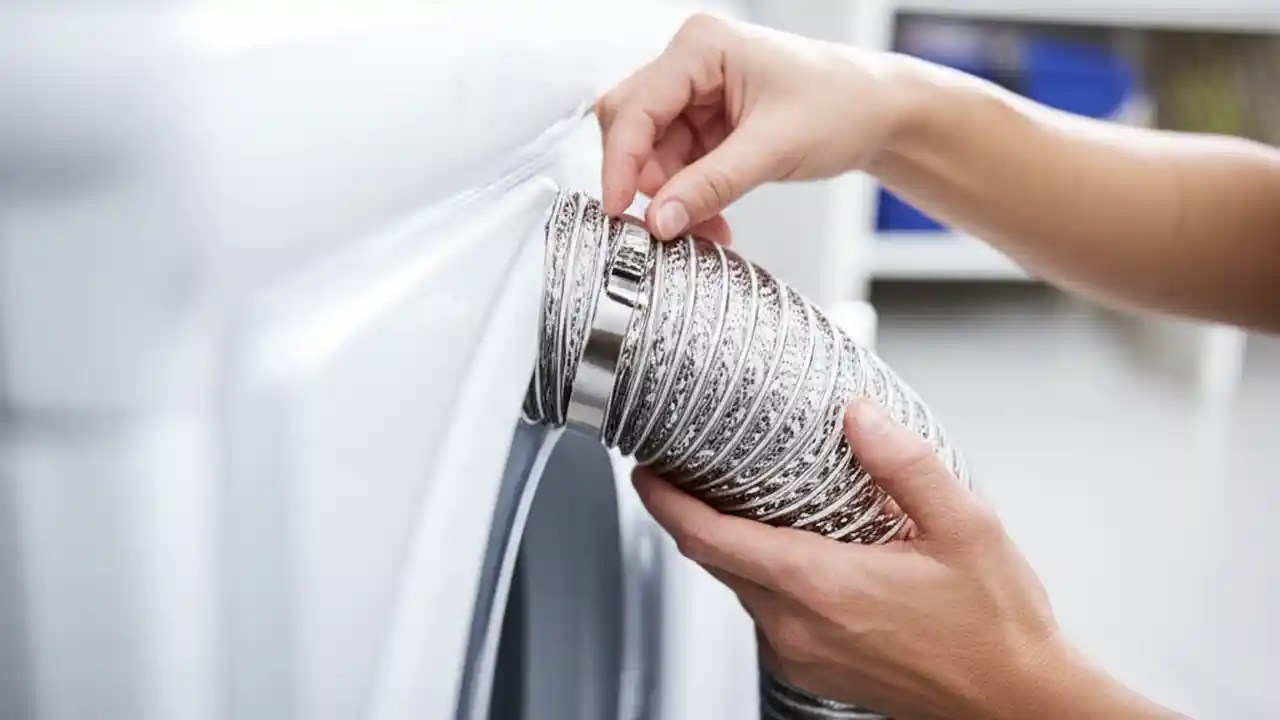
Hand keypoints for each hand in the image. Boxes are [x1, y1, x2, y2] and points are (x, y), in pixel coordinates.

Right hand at [595, 14, 913, 243]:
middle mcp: (691, 62)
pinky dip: (690, 197)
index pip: (635, 108)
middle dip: (649, 182)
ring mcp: (697, 93)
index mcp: (701, 46)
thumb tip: (661, 221)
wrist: (881, 113)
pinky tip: (715, 219)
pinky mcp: (707, 122)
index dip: (621, 163)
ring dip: (674, 198)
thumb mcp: (773, 149)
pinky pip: (677, 165)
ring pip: (653, 155)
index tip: (619, 211)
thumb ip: (710, 185)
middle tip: (670, 224)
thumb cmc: (842, 105)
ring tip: (709, 229)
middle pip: (633, 128)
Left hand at [634, 400, 1184, 719]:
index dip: (665, 501)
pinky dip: (758, 576)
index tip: (645, 470)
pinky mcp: (813, 670)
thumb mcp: (966, 526)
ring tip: (738, 499)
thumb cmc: (995, 626)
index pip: (708, 539)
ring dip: (727, 545)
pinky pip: (764, 614)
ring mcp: (801, 655)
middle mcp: (797, 626)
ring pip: (737, 587)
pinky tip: (789, 549)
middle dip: (688, 514)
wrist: (1016, 703)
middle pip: (712, 561)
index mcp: (821, 586)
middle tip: (684, 469)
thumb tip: (858, 415)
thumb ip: (905, 463)